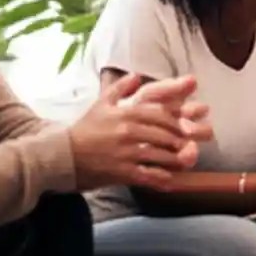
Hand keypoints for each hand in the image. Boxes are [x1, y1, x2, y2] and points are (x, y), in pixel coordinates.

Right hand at [69, 74, 209, 190]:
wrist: (62, 155)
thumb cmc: (85, 129)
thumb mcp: (101, 103)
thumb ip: (120, 88)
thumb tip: (136, 75)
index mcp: (126, 114)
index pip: (161, 114)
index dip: (177, 120)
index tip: (186, 126)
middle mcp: (128, 132)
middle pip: (165, 134)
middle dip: (182, 139)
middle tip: (193, 143)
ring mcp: (126, 153)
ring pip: (161, 155)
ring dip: (177, 159)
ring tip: (186, 160)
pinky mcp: (122, 172)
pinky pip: (148, 176)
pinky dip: (163, 179)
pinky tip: (172, 181)